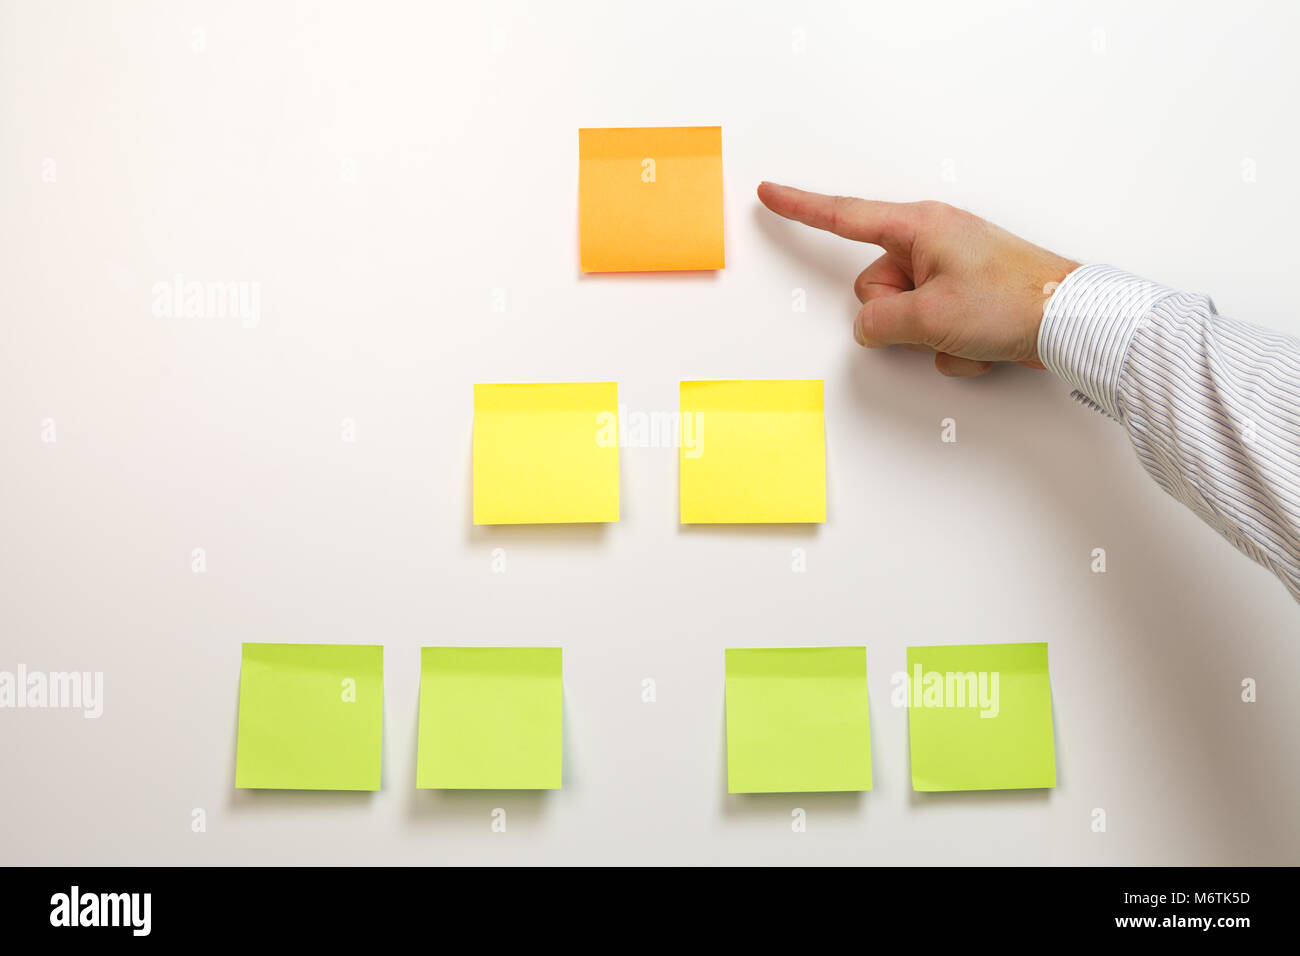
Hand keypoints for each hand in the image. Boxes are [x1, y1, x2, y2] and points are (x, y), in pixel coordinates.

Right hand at [757, 182, 1079, 376]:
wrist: (1075, 322)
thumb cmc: (1013, 303)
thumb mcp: (928, 318)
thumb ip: (879, 323)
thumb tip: (870, 327)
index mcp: (920, 227)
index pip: (843, 216)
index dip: (801, 207)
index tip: (770, 193)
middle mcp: (933, 241)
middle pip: (873, 284)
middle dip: (895, 315)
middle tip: (936, 323)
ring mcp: (952, 270)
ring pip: (902, 313)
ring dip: (927, 336)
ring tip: (966, 335)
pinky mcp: (968, 297)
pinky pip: (933, 330)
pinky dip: (951, 346)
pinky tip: (981, 345)